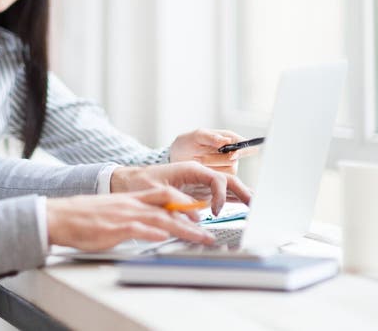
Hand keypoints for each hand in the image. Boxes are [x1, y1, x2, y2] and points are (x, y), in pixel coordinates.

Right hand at [46, 186, 215, 250]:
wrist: (62, 215)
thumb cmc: (86, 216)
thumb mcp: (114, 210)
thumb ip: (134, 216)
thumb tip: (152, 228)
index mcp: (132, 198)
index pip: (165, 196)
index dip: (185, 203)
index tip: (200, 214)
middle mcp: (132, 203)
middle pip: (169, 204)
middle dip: (190, 215)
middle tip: (206, 227)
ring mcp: (124, 215)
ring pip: (159, 218)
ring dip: (182, 228)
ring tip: (198, 237)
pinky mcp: (114, 228)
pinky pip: (137, 229)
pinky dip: (152, 233)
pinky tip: (163, 238)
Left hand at [110, 161, 251, 216]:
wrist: (128, 181)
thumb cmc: (140, 182)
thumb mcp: (157, 192)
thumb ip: (177, 201)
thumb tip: (196, 214)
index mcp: (190, 169)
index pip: (215, 179)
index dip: (220, 195)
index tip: (216, 212)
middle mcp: (198, 174)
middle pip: (225, 181)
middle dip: (242, 191)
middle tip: (256, 205)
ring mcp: (199, 183)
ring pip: (225, 188)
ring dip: (241, 196)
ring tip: (256, 208)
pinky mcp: (197, 192)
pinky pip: (218, 195)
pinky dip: (232, 200)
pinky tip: (243, 207)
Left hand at [170, 128, 246, 172]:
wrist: (177, 157)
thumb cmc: (188, 142)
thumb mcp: (196, 136)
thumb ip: (211, 137)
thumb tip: (227, 140)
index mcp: (227, 137)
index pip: (243, 143)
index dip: (243, 149)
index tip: (234, 154)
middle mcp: (231, 151)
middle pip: (235, 158)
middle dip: (217, 158)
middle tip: (201, 155)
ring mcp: (227, 165)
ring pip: (229, 170)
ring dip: (212, 166)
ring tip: (199, 160)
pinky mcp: (223, 177)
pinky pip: (223, 178)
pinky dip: (212, 174)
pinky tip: (202, 169)